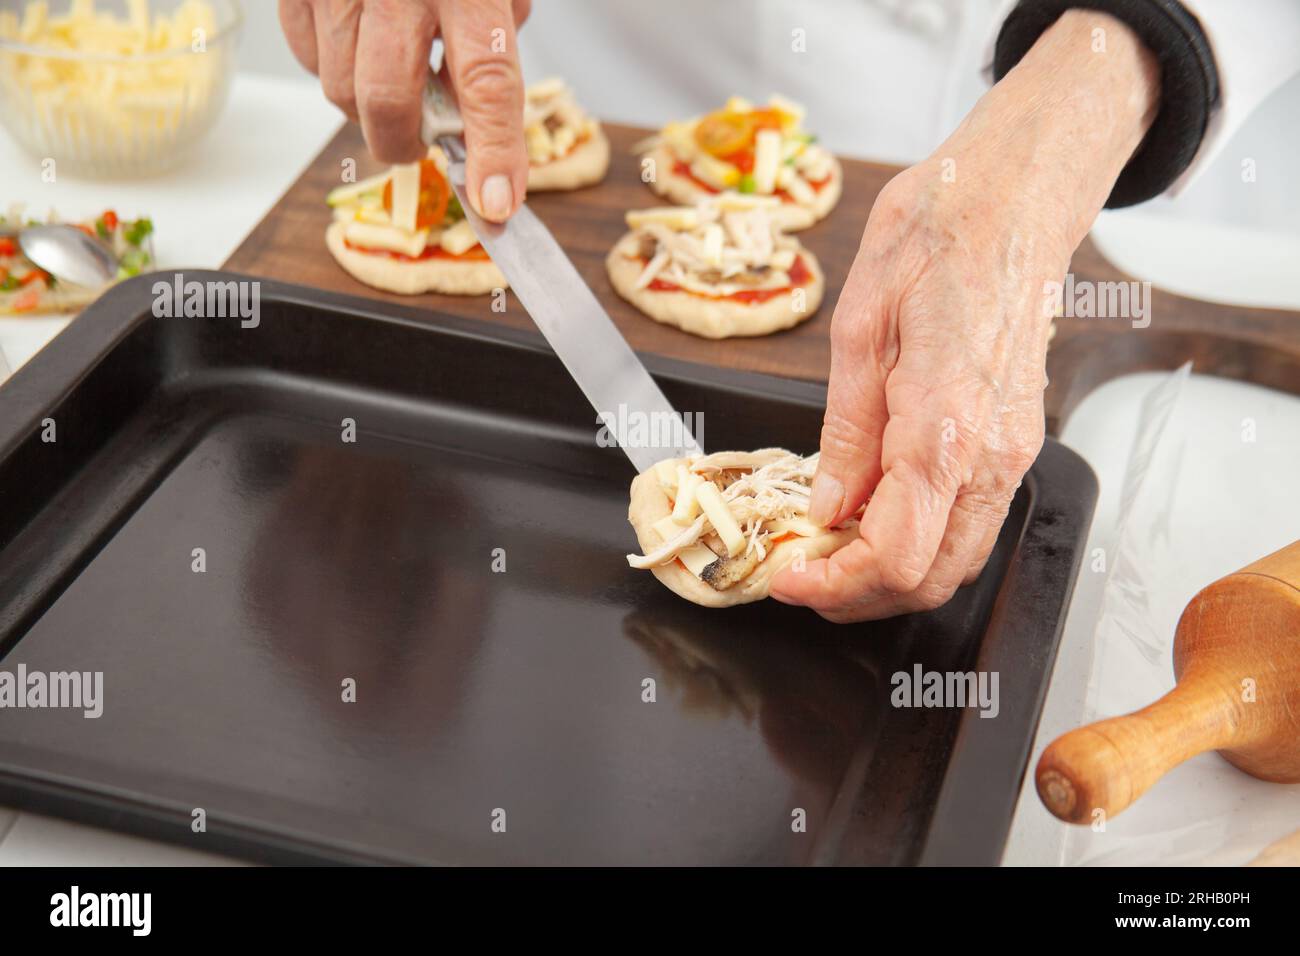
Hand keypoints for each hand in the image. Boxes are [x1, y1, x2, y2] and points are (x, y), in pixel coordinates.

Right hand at [279, 0, 530, 221]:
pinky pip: (306, 55)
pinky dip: (330, 65)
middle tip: (420, 141)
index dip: (493, 151)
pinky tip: (354, 36)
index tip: (497, 203)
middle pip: (390, 101)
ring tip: (389, 66)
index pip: (487, 81)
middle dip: (404, 142)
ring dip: (366, 103)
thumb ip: (496, 19)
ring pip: (337, 88)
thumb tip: (476, 93)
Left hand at [771, 10, 1158, 621]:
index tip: (785, 579)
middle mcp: (990, 454)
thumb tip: (826, 507)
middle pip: (930, 579)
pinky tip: (873, 519)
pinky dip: (919, 546)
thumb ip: (846, 431)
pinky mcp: (1015, 446)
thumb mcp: (858, 327)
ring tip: (826, 555)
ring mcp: (1012, 455)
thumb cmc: (933, 240)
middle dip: (857, 596)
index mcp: (943, 425)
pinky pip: (969, 525)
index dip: (832, 585)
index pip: (893, 555)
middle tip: (799, 575)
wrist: (1010, 202)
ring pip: (957, 563)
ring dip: (889, 580)